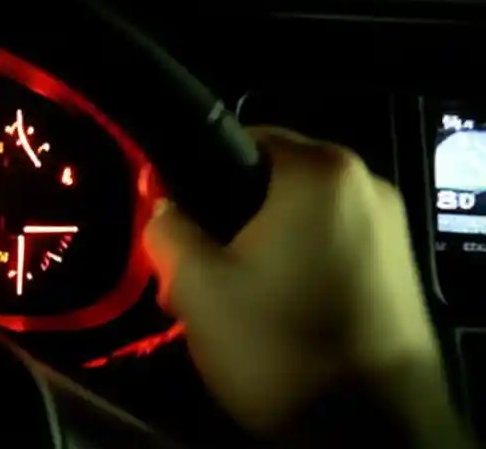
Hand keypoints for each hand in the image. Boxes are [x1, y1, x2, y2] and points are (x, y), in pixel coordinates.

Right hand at [143, 127, 468, 445]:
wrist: (373, 434)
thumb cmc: (280, 344)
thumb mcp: (197, 285)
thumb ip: (166, 228)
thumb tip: (162, 205)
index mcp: (319, 170)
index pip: (238, 138)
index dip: (191, 177)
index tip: (170, 223)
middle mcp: (366, 186)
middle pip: (269, 186)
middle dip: (224, 224)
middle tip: (191, 276)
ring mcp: (389, 233)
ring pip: (296, 224)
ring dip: (256, 253)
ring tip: (226, 305)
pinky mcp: (396, 276)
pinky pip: (326, 253)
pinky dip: (293, 275)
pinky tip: (269, 319)